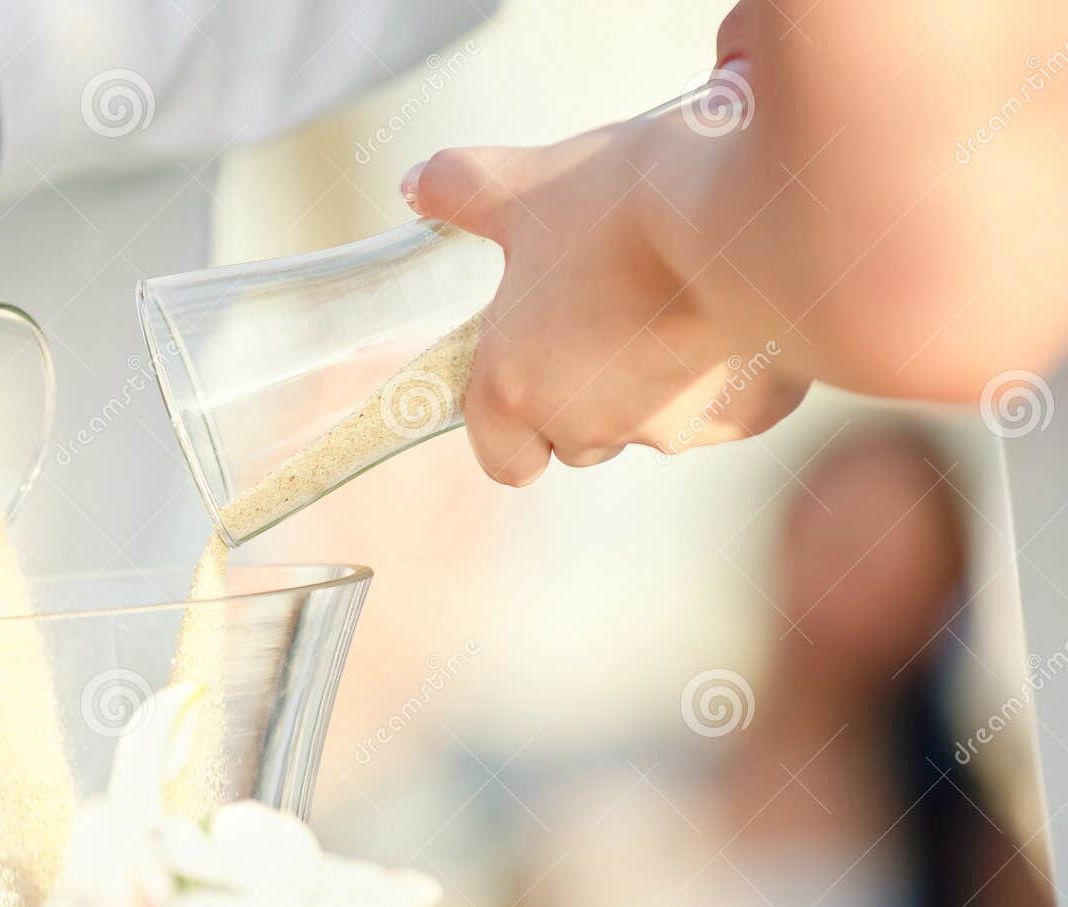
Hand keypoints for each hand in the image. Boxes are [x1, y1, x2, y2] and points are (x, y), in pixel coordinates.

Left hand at [401, 107, 809, 485]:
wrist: (753, 212)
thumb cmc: (626, 204)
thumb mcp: (528, 183)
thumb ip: (463, 189)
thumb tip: (416, 183)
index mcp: (517, 389)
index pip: (504, 459)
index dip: (512, 423)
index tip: (530, 368)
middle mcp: (590, 427)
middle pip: (578, 439)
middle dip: (587, 392)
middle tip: (606, 308)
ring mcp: (673, 429)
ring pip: (654, 424)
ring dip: (656, 381)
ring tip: (673, 294)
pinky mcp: (747, 416)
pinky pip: (727, 406)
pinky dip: (725, 367)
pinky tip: (732, 301)